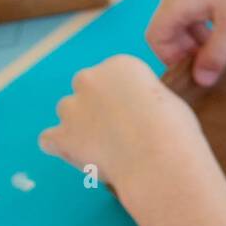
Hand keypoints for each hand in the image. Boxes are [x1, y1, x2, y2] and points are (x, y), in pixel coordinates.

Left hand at [40, 54, 210, 197]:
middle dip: (98, 106)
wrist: (159, 160)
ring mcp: (71, 107)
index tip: (138, 115)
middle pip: (86, 88)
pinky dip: (62, 147)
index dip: (125, 98)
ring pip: (68, 113)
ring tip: (104, 148)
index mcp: (119, 65)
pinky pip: (50, 139)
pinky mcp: (60, 136)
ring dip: (80, 125)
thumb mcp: (166, 99)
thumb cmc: (175, 130)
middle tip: (120, 131)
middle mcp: (89, 79)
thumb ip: (141, 98)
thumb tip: (134, 112)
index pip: (114, 76)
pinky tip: (83, 157)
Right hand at [147, 0, 225, 85]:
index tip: (197, 71)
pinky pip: (196, 3)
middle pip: (168, 26)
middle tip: (213, 64)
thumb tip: (202, 81)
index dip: (171, 59)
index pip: (156, 37)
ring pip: (184, 15)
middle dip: (186, 49)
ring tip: (223, 48)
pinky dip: (206, 20)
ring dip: (197, 36)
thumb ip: (215, 56)